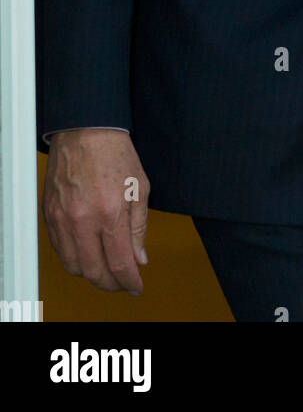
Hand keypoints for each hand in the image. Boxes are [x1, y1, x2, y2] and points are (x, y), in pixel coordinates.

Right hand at [42, 129, 149, 293]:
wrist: (86, 130)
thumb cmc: (115, 153)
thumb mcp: (140, 189)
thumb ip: (139, 228)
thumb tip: (139, 258)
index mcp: (110, 213)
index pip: (119, 263)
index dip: (129, 281)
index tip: (136, 286)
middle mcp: (83, 220)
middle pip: (94, 272)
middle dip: (111, 284)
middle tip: (122, 281)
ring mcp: (63, 219)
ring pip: (74, 266)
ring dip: (91, 273)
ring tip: (106, 268)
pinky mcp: (49, 215)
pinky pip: (60, 250)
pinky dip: (75, 258)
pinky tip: (88, 252)